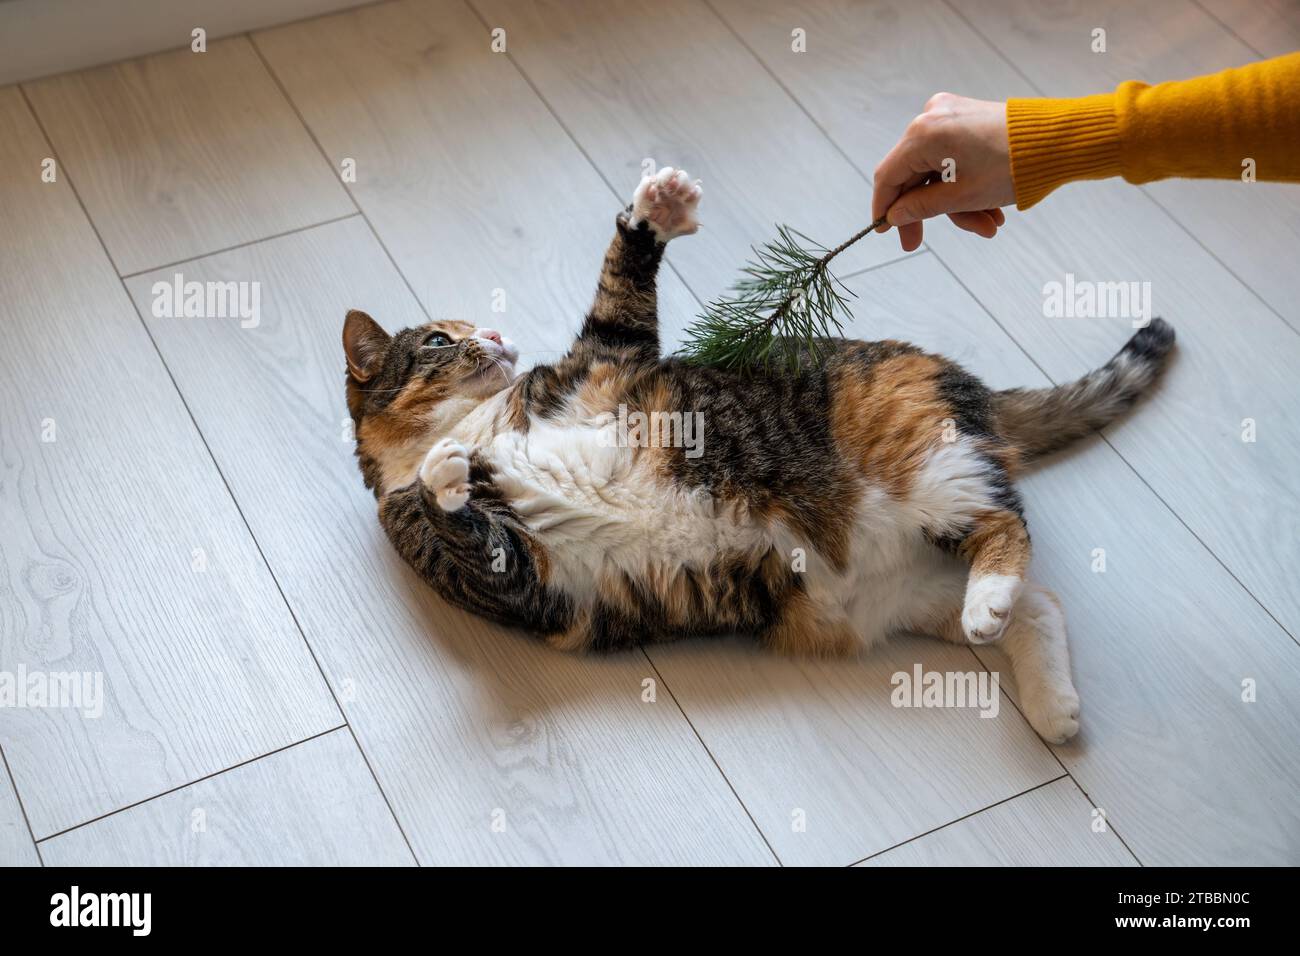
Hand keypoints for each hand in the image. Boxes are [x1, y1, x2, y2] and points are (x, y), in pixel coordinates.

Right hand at [871, 93, 1014, 251]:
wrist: (1059, 139)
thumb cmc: (1012, 165)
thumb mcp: (961, 197)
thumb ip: (920, 208)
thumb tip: (895, 215)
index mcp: (923, 134)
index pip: (888, 177)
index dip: (884, 208)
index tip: (885, 232)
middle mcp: (931, 117)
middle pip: (914, 175)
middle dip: (930, 211)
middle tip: (924, 242)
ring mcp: (950, 115)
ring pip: (936, 171)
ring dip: (956, 204)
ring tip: (988, 226)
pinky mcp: (967, 118)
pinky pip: (952, 158)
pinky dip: (964, 185)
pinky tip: (989, 208)